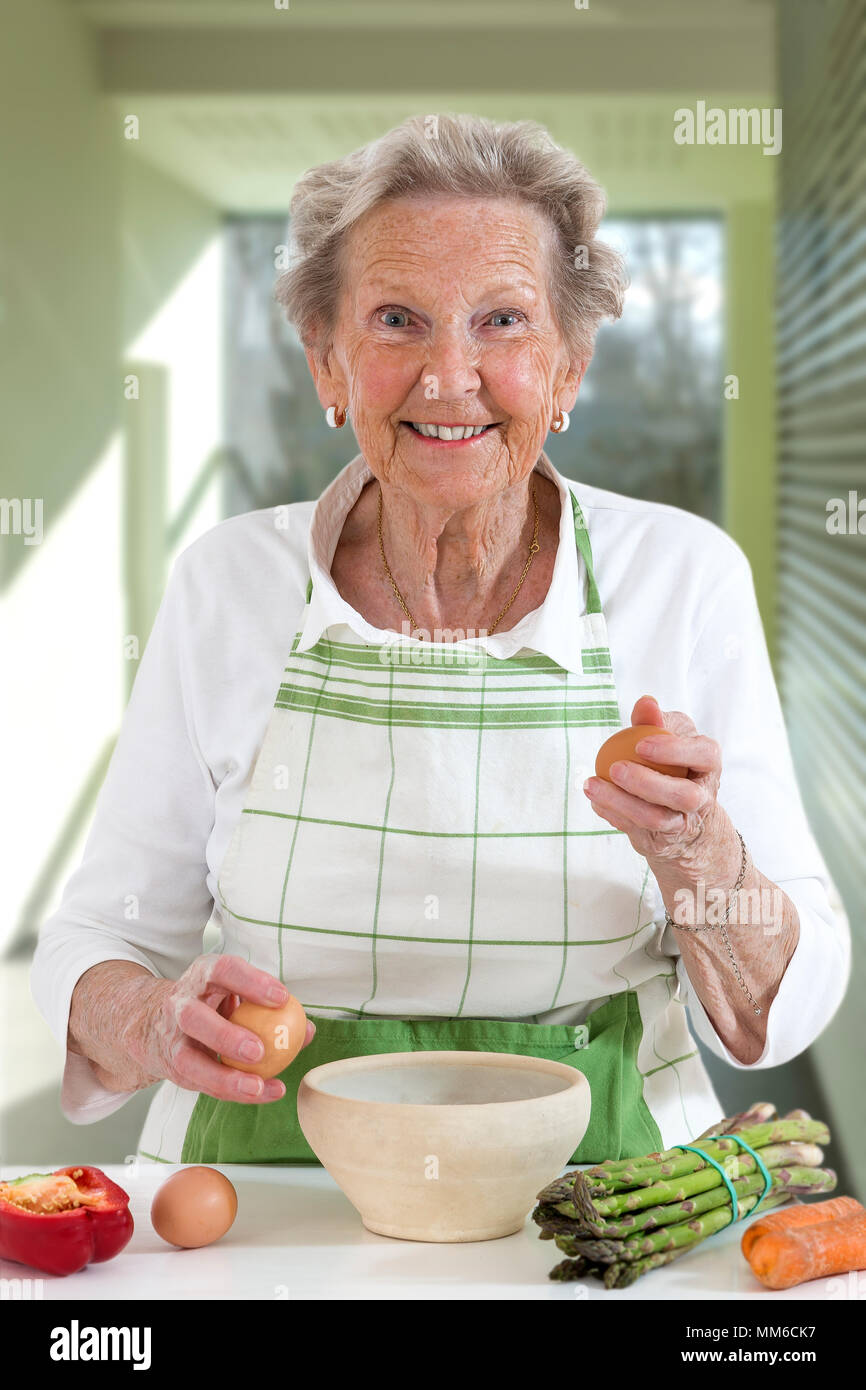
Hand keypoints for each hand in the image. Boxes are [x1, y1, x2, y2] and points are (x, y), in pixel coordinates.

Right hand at [91, 956, 315, 1102]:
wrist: (155, 1021)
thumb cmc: (212, 1003)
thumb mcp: (235, 992)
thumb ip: (270, 1008)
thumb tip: (308, 1030)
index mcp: (201, 976)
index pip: (222, 970)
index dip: (251, 982)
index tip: (282, 998)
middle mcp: (180, 1004)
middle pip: (194, 1018)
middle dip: (225, 1035)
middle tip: (259, 1050)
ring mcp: (172, 1039)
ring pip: (189, 1061)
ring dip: (224, 1077)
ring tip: (257, 1086)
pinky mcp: (172, 1068)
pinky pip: (201, 1084)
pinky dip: (232, 1092)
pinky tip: (261, 1093)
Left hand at [583, 695, 734, 880]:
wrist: (684, 813)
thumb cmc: (673, 763)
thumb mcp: (669, 736)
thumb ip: (655, 720)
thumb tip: (646, 703)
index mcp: (708, 765)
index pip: (705, 755)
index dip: (675, 750)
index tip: (641, 744)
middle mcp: (702, 797)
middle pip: (684, 795)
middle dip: (647, 783)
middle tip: (615, 768)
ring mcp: (683, 823)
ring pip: (657, 818)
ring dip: (621, 802)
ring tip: (592, 784)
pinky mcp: (662, 840)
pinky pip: (636, 829)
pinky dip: (612, 813)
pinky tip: (595, 798)